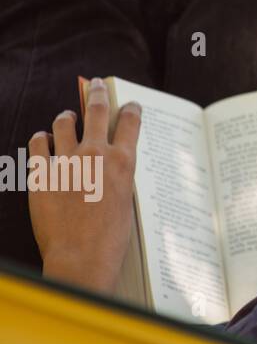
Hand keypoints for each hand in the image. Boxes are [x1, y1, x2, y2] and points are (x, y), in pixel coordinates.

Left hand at [30, 78, 140, 294]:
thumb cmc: (110, 237)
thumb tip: (112, 163)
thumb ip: (119, 175)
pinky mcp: (42, 174)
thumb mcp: (127, 199)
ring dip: (66, 117)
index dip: (130, 109)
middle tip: (95, 87)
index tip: (128, 105)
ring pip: (63, 124)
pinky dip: (40, 139)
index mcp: (123, 161)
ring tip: (65, 118)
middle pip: (97, 111)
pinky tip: (42, 139)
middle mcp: (96, 154)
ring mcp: (66, 162)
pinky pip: (37, 145)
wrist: (82, 256)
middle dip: (97, 94)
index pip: (130, 122)